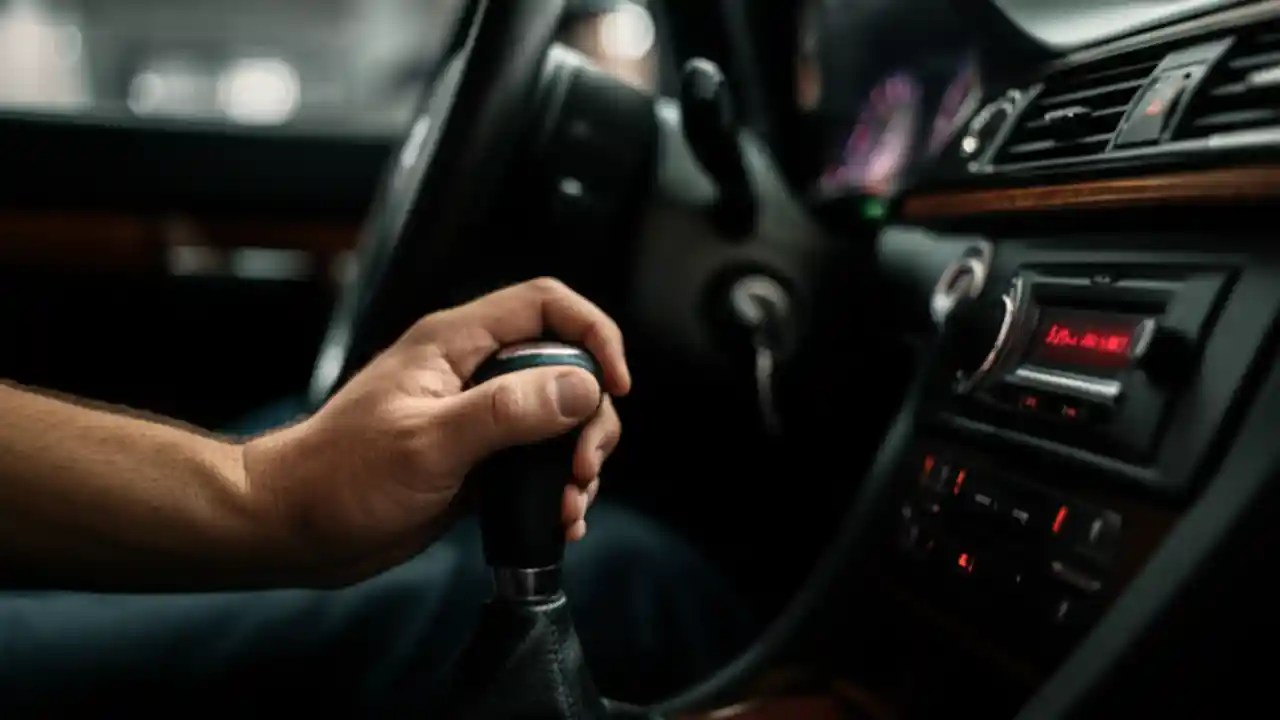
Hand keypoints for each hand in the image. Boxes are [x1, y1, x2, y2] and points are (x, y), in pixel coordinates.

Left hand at [243, 278, 629, 583]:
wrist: (294, 529)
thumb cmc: (341, 477)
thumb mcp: (430, 441)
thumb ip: (508, 411)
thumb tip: (582, 388)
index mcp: (457, 344)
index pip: (545, 305)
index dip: (592, 334)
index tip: (613, 385)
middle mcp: (472, 373)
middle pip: (565, 368)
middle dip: (590, 417)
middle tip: (583, 467)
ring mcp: (476, 418)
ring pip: (558, 419)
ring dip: (577, 461)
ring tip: (569, 504)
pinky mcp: (477, 462)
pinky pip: (537, 462)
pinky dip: (557, 488)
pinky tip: (558, 519)